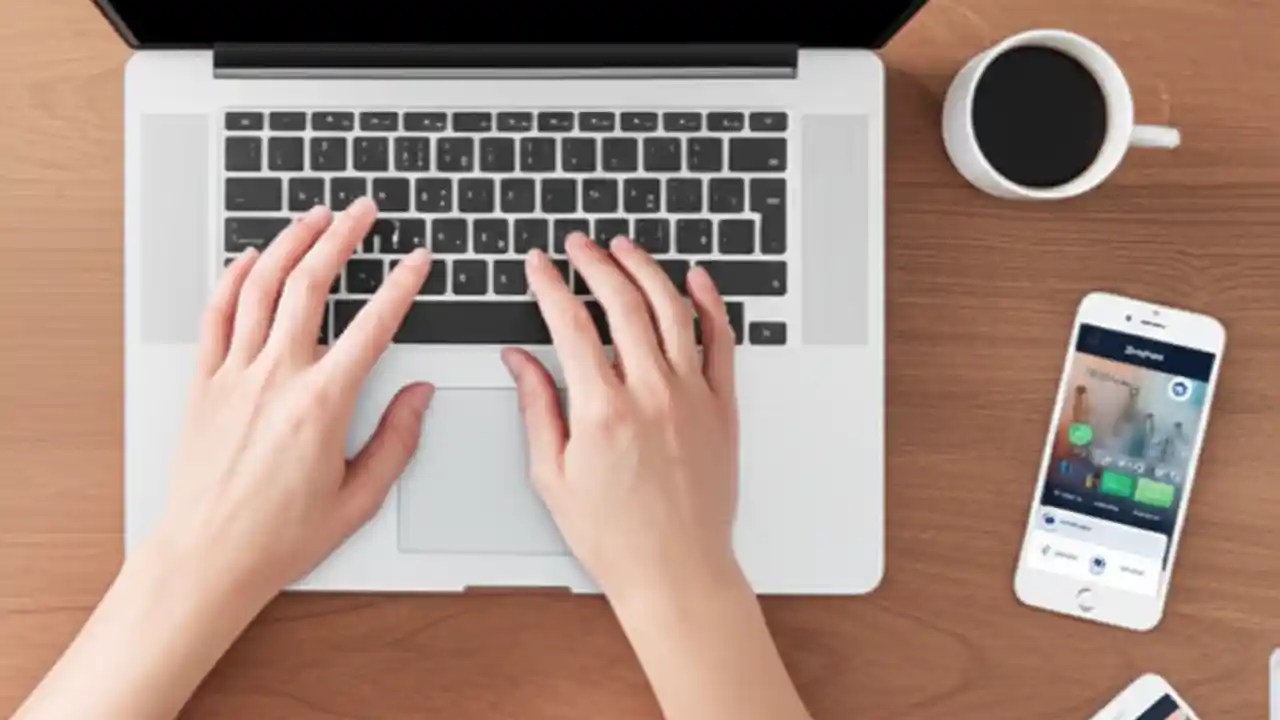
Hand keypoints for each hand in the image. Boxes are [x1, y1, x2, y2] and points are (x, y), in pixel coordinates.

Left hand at [157, 198, 433, 603]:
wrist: (209, 557)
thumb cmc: (280, 536)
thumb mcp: (359, 498)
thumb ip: (397, 440)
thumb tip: (420, 395)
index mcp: (323, 404)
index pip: (373, 325)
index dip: (402, 285)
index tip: (417, 261)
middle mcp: (277, 378)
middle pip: (311, 284)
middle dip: (343, 237)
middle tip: (363, 211)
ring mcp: (235, 375)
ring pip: (261, 287)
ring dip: (290, 243)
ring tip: (314, 216)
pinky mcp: (204, 384)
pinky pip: (216, 315)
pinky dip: (232, 279)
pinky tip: (249, 258)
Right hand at [503, 235, 808, 719]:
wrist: (676, 569)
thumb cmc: (614, 534)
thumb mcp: (553, 475)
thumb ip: (537, 407)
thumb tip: (519, 359)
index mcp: (602, 411)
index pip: (570, 324)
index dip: (550, 284)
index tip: (540, 264)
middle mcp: (651, 394)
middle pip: (623, 302)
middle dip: (595, 263)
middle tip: (579, 245)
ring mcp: (692, 396)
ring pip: (673, 309)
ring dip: (646, 269)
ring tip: (624, 249)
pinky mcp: (721, 406)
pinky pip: (721, 340)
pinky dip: (710, 302)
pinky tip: (695, 279)